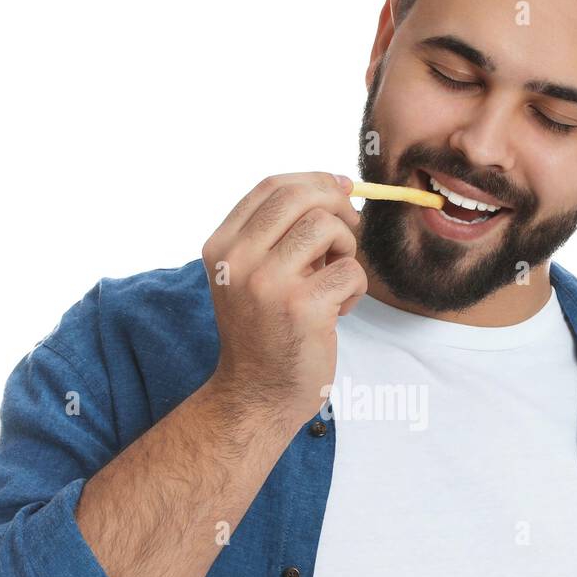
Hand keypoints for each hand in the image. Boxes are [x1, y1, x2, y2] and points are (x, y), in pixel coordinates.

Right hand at [202, 172, 366, 432]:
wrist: (257, 396)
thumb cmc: (266, 332)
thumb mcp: (253, 275)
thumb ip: (280, 234)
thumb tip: (337, 184)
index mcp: (221, 247)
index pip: (271, 187)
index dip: (314, 181)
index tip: (340, 189)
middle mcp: (237, 260)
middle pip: (300, 196)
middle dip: (337, 204)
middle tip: (351, 227)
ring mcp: (268, 284)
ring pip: (327, 227)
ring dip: (346, 249)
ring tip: (336, 279)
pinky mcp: (302, 308)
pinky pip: (350, 271)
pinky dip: (355, 289)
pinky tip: (339, 311)